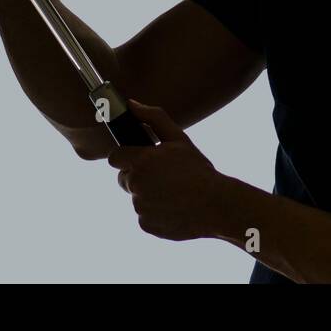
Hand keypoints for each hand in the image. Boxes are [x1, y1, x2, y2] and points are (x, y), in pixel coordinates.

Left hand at [107, 99, 225, 241]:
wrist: (216, 205)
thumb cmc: (198, 170)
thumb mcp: (179, 138)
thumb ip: (153, 118)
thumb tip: (131, 105)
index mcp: (140, 161)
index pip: (114, 157)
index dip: (126, 157)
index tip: (139, 159)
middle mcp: (136, 184)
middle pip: (124, 178)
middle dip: (137, 175)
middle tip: (162, 176)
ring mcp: (140, 207)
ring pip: (136, 197)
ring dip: (148, 194)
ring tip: (172, 192)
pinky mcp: (147, 225)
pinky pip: (144, 216)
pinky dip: (155, 213)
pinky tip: (173, 207)